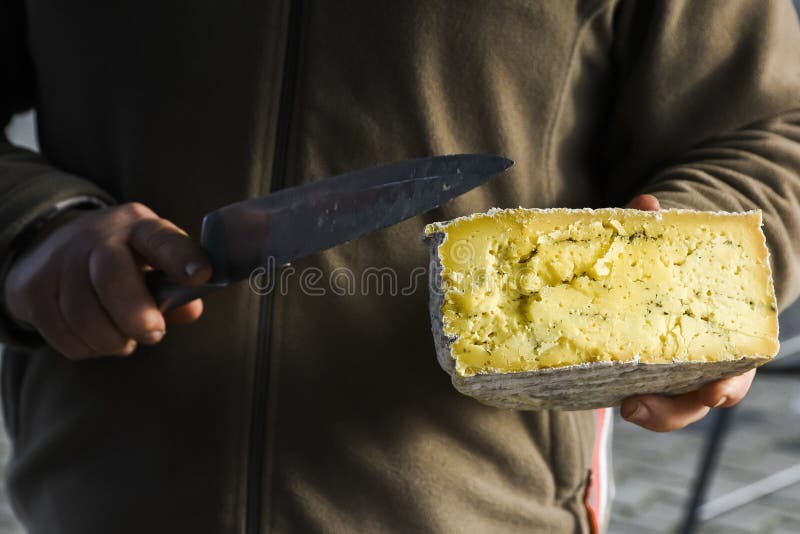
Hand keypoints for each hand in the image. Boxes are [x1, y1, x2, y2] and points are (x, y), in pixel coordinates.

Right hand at [4, 203, 211, 358]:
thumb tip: (191, 312)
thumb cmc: (124, 260)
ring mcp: (61, 262)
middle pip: (112, 278)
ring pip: (85, 316)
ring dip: (113, 340)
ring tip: (125, 338)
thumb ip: (178, 289)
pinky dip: (88, 347)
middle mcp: (97, 237)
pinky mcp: (34, 289)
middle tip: (154, 334)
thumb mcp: (154, 261)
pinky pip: (65, 335)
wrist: (53, 245)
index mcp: (138, 227)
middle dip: (137, 315)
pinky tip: (98, 339)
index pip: (161, 238)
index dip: (181, 257)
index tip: (201, 276)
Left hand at [619, 194, 754, 431]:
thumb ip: (659, 226)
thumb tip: (647, 202)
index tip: (715, 393)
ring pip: (661, 408)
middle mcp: (695, 367)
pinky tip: (590, 393)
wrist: (659, 273)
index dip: (726, 387)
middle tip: (636, 407)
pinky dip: (613, 396)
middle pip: (692, 404)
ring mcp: (663, 375)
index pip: (731, 375)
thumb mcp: (671, 246)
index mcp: (717, 341)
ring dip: (643, 412)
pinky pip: (627, 394)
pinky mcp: (631, 374)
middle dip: (668, 412)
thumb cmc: (672, 264)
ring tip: (618, 407)